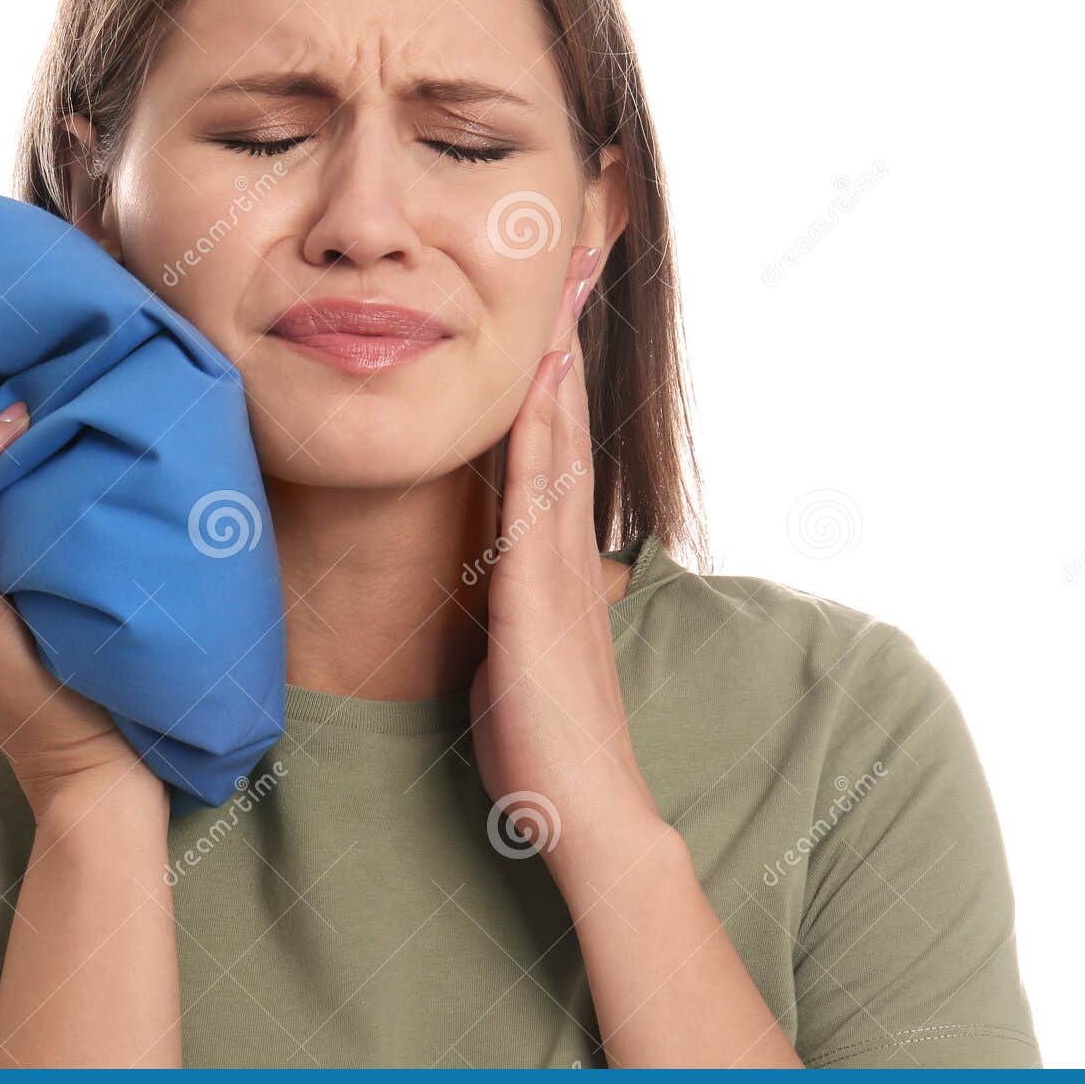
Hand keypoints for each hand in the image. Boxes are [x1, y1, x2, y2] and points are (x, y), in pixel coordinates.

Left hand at [468, 245, 667, 878]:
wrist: (588, 812)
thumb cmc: (547, 745)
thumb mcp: (519, 658)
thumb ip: (511, 610)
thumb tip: (496, 590)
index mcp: (553, 563)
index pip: (552, 452)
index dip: (551, 381)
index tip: (551, 316)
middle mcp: (563, 552)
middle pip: (562, 429)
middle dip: (563, 349)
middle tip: (572, 271)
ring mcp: (556, 571)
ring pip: (556, 449)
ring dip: (554, 372)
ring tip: (557, 298)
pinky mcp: (537, 601)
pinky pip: (536, 502)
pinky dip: (536, 437)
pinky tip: (532, 387)